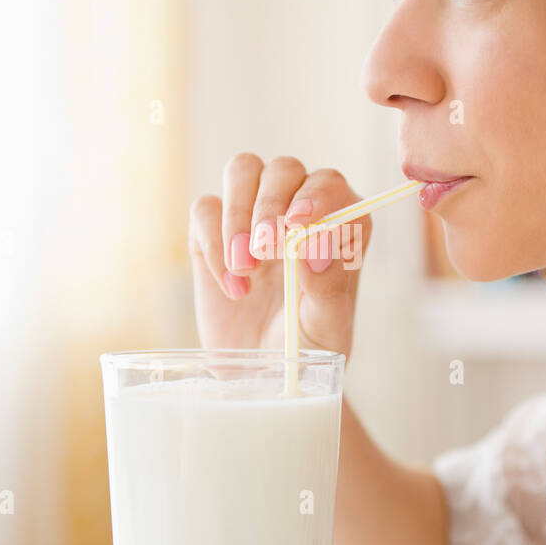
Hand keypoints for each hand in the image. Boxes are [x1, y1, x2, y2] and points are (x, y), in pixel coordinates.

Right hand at [187, 154, 370, 360]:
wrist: (262, 374)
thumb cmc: (307, 347)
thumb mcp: (327, 327)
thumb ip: (328, 286)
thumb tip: (313, 244)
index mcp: (339, 223)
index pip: (329, 184)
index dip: (314, 196)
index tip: (297, 225)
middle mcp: (298, 208)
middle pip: (284, 170)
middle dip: (271, 206)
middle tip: (264, 252)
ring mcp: (253, 214)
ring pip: (243, 171)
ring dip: (238, 216)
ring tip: (245, 269)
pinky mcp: (212, 230)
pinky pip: (205, 209)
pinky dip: (213, 243)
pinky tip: (230, 286)